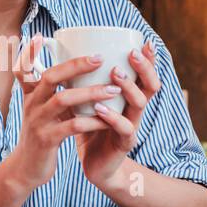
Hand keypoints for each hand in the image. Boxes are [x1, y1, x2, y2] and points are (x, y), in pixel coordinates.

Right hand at [4, 34, 112, 190]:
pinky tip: (107, 119)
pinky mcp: (47, 140)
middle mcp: (31, 105)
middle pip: (50, 77)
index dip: (30, 53)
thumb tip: (60, 67)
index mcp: (31, 95)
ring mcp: (38, 122)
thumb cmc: (41, 134)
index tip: (41, 37)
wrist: (27, 169)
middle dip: (75, 66)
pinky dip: (91, 121)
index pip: (25, 68)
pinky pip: (72, 126)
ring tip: (113, 90)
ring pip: (63, 100)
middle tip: (99, 58)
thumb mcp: (38, 109)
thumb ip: (47, 89)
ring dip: (90, 93)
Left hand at [76, 41, 160, 188]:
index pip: (143, 74)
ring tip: (116, 73)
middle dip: (144, 68)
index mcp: (127, 97)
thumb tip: (55, 57)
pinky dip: (113, 117)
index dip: (147, 58)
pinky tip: (100, 109)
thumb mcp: (82, 102)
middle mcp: (134, 109)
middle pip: (150, 85)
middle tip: (132, 53)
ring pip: (140, 104)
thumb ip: (76, 82)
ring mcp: (131, 126)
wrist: (94, 166)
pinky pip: (124, 129)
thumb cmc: (88, 129)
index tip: (144, 41)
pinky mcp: (124, 144)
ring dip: (128, 87)